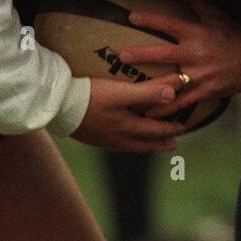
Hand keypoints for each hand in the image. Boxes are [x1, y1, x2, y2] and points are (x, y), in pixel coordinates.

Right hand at [72, 76, 186, 153]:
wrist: (58, 106)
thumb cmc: (90, 97)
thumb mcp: (121, 92)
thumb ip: (148, 93)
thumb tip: (174, 93)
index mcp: (127, 128)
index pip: (156, 130)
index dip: (171, 129)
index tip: (183, 128)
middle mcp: (117, 139)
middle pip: (145, 144)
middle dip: (160, 143)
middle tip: (173, 144)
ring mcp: (104, 140)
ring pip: (131, 147)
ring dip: (145, 145)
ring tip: (152, 145)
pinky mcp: (92, 138)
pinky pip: (117, 144)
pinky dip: (128, 144)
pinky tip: (123, 140)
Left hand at [119, 0, 240, 118]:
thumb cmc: (233, 36)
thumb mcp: (214, 14)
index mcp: (197, 34)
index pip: (170, 24)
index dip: (151, 20)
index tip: (132, 17)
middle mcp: (196, 54)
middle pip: (165, 54)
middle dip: (143, 55)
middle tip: (123, 56)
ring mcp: (200, 75)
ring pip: (171, 82)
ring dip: (150, 88)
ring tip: (129, 93)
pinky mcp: (204, 92)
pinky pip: (182, 102)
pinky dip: (165, 109)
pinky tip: (148, 114)